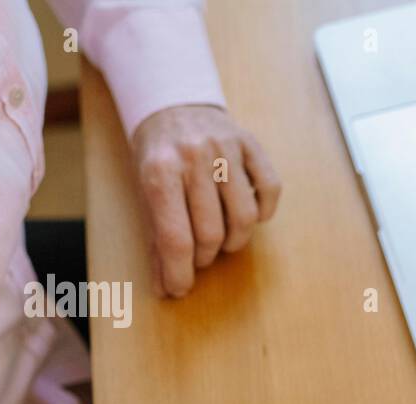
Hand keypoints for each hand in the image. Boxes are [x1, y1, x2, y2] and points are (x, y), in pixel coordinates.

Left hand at [132, 105, 282, 296]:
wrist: (173, 101)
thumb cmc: (158, 156)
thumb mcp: (145, 191)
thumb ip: (156, 238)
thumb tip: (166, 287)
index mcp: (160, 170)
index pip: (175, 238)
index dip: (179, 273)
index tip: (180, 290)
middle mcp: (194, 156)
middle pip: (211, 232)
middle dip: (205, 257)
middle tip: (199, 257)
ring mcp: (226, 147)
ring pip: (245, 217)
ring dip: (235, 241)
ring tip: (223, 240)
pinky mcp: (251, 143)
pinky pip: (270, 190)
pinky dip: (264, 212)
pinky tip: (249, 215)